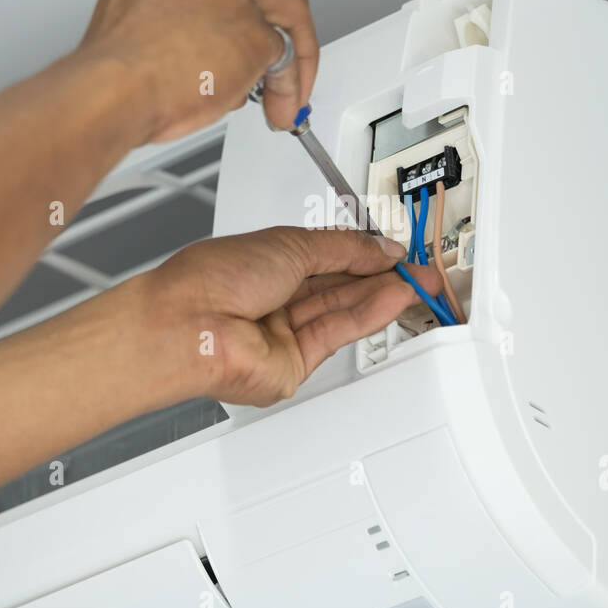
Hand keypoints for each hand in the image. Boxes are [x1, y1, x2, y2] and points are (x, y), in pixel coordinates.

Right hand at [76, 0, 318, 141]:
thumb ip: (175, 27)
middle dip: (286, 9)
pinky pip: (286, 54)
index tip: (239, 26)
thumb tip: (208, 55)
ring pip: (288, 5)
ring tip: (288, 92)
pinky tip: (279, 106)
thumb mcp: (132, 30)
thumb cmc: (109, 79)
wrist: (110, 93)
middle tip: (290, 45)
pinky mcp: (254, 30)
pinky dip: (290, 85)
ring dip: (298, 51)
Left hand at [143, 227, 442, 406]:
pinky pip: (338, 334)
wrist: (189, 326)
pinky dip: (369, 314)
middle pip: (340, 285)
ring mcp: (283, 332)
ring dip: (382, 294)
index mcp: (267, 262)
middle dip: (382, 274)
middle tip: (417, 267)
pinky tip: (392, 298)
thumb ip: (345, 247)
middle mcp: (274, 297)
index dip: (365, 251)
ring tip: (415, 282)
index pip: (329, 255)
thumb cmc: (213, 280)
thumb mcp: (291, 244)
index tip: (396, 248)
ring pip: (343, 310)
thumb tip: (380, 247)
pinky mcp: (292, 364)